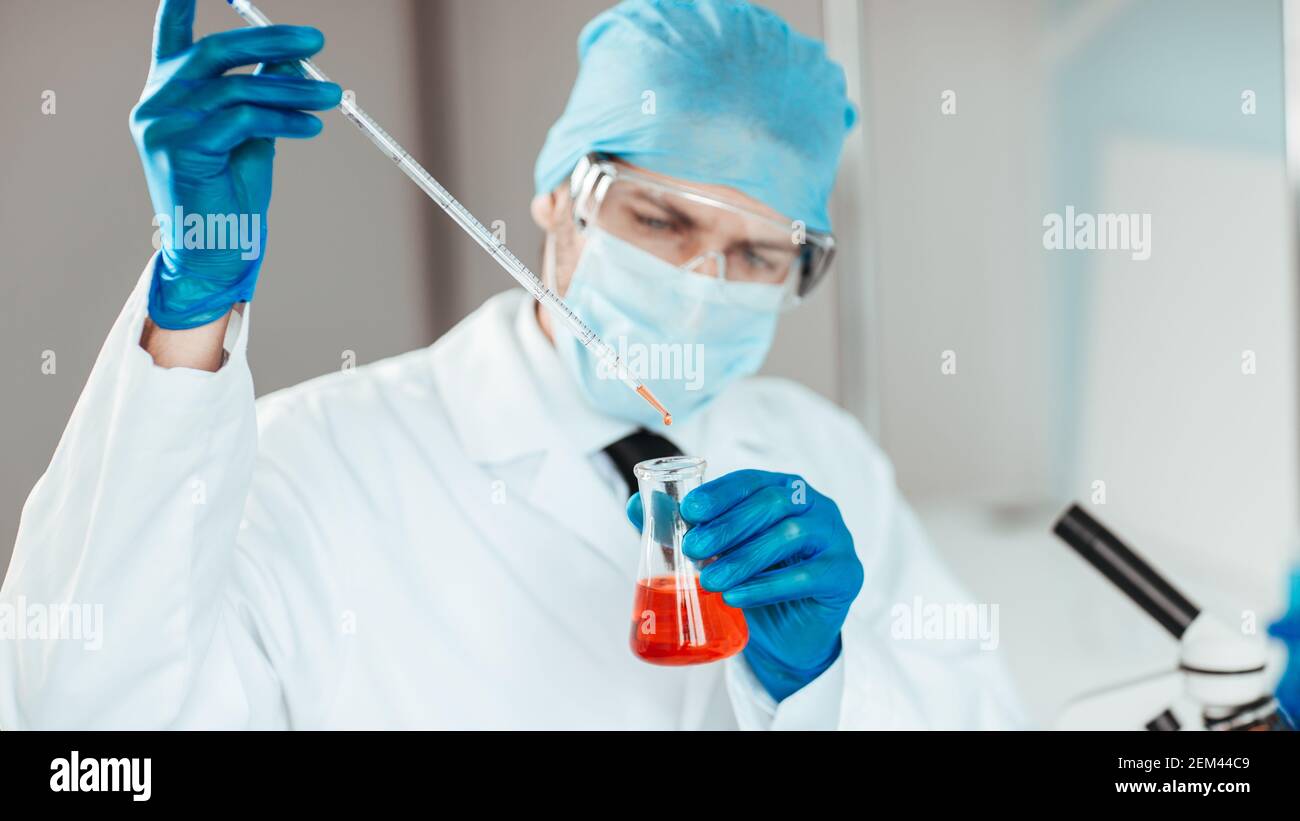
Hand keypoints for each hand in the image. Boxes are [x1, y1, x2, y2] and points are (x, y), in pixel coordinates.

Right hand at [131, 0, 341, 328]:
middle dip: (269, 40)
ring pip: (236, 89)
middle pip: (213, 52)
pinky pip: (242, 121)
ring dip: (293, 90)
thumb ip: (262, 93)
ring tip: (333, 95)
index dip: (181, 3)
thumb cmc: (230, 196)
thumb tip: (289, 55)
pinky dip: (284, 119)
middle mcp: (156, 103)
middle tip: (316, 40)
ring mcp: (161, 126)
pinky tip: (313, 125)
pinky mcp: (179, 151)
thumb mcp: (251, 134)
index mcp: (167, 94)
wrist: (215, 252)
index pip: (171, 37)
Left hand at [628, 470, 862, 700]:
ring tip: (708, 579)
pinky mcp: (845, 574)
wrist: (790, 634)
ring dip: (742, 558)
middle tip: (692, 547)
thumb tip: (636, 504)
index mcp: (785, 491)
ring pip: (788, 537)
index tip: (690, 509)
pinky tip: (736, 597)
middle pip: (771, 504)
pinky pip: (806, 576)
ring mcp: (836, 538)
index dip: (721, 493)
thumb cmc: (753, 581)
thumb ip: (682, 527)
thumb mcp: (717, 553)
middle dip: (727, 525)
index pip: (752, 480)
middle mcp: (815, 507)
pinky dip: (766, 586)